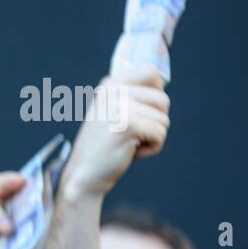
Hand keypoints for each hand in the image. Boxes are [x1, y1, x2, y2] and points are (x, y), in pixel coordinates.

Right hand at [61, 69, 169, 199]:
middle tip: (128, 134)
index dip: (156, 96)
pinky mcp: (129, 125)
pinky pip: (160, 135)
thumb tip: (161, 84)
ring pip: (164, 120)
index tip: (139, 114)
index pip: (152, 73)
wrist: (83, 175)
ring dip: (151, 138)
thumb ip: (131, 95)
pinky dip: (150, 149)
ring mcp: (120, 107)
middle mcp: (113, 90)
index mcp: (109, 84)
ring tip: (126, 143)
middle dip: (154, 122)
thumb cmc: (103, 147)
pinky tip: (128, 152)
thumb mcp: (112, 112)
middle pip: (163, 100)